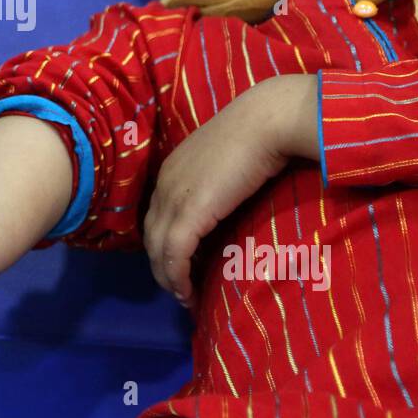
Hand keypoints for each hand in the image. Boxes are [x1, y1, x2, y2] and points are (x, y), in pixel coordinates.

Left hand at [144, 73, 318, 305]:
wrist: (266, 120)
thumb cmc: (258, 133)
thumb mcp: (228, 159)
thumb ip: (219, 181)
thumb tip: (228, 200)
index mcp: (172, 170)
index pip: (157, 216)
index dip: (165, 243)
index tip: (180, 264)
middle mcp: (165, 185)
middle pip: (151, 236)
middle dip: (162, 266)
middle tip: (179, 289)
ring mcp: (174, 198)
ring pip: (159, 250)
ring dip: (169, 278)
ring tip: (184, 297)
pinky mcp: (191, 213)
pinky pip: (175, 254)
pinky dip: (178, 277)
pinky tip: (188, 293)